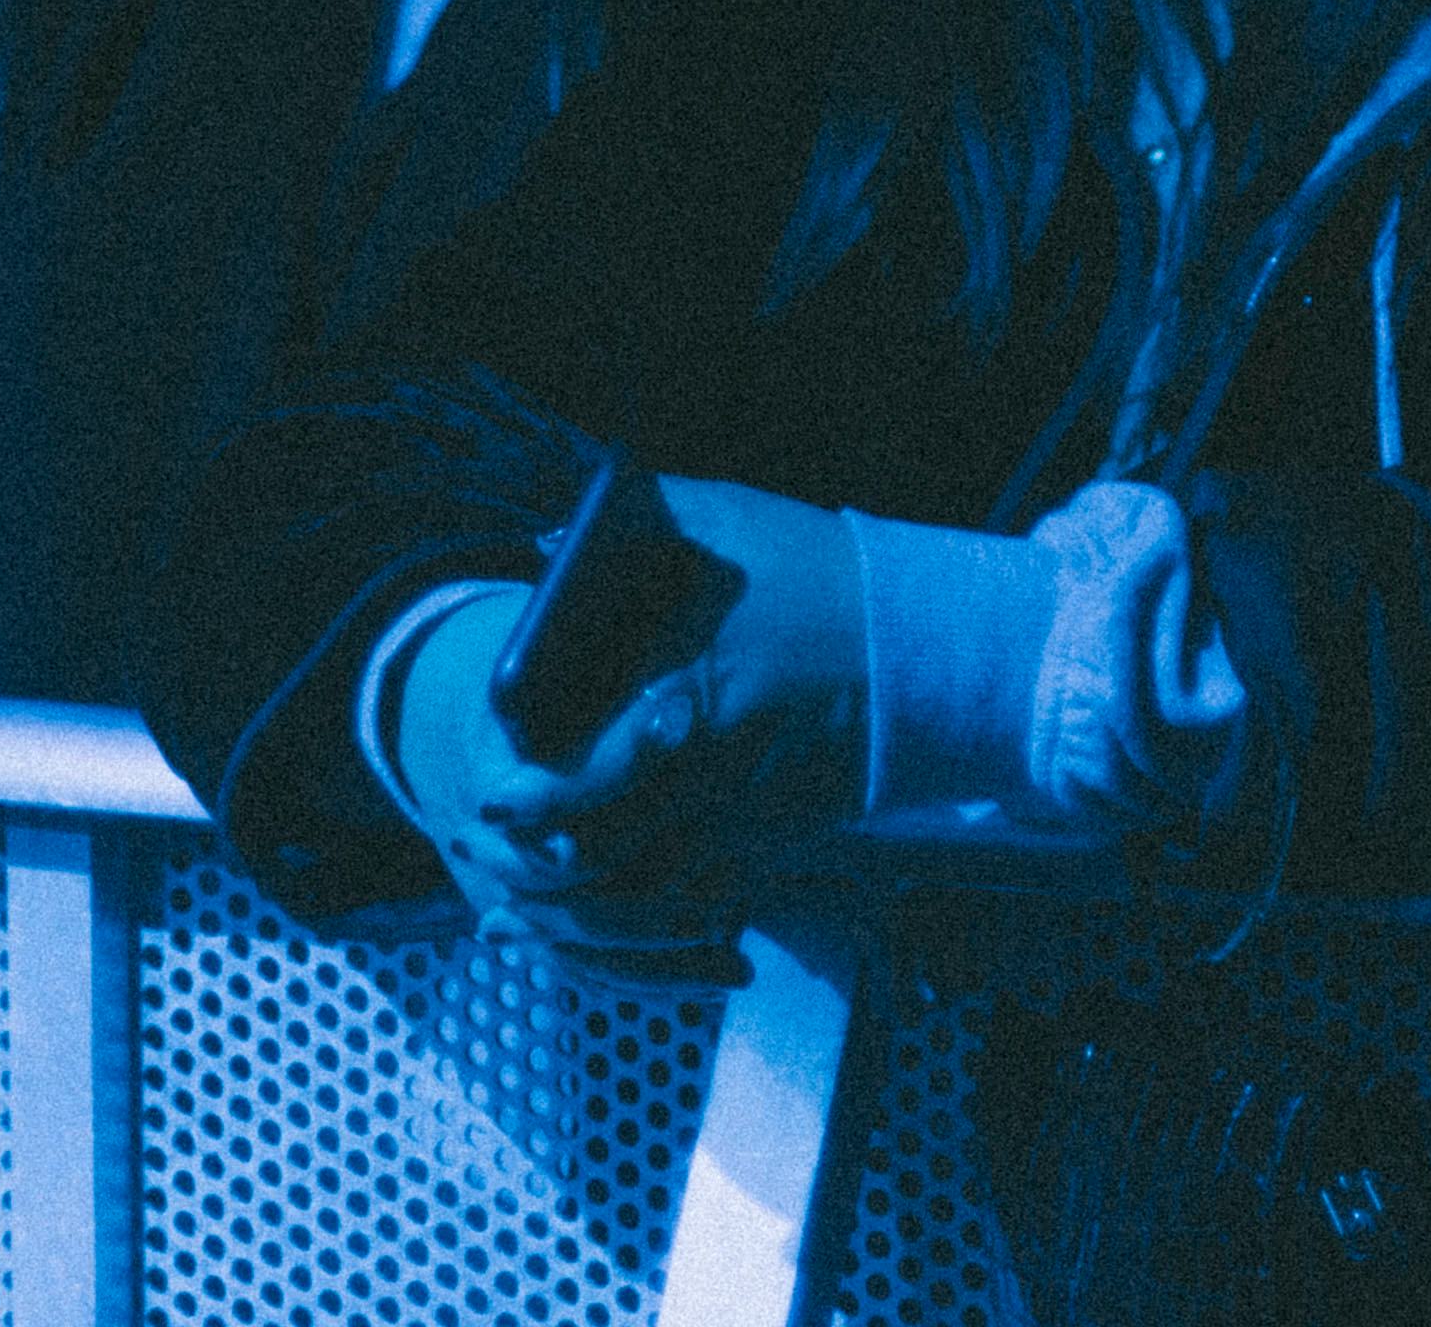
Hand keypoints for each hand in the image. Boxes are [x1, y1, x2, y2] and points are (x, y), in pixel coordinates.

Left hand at [455, 479, 869, 960]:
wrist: (938, 646)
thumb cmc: (821, 573)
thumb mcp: (730, 520)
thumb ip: (640, 522)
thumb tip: (550, 544)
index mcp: (698, 682)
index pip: (593, 768)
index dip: (534, 799)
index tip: (492, 801)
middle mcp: (720, 759)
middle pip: (608, 845)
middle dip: (541, 858)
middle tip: (499, 845)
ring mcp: (753, 808)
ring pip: (648, 889)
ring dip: (582, 903)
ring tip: (524, 898)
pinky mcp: (780, 837)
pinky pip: (698, 892)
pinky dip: (645, 911)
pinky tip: (603, 908)